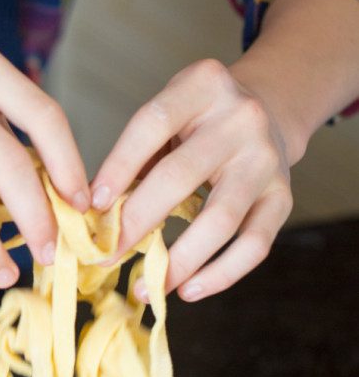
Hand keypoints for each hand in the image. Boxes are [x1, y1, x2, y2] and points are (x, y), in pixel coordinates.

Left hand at [89, 58, 294, 300]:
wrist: (269, 113)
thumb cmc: (199, 124)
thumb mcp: (169, 118)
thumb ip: (135, 159)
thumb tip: (95, 219)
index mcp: (203, 85)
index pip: (152, 124)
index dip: (119, 167)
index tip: (93, 207)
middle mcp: (241, 120)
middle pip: (180, 177)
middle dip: (137, 222)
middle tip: (106, 255)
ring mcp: (267, 161)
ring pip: (220, 220)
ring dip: (178, 261)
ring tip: (146, 287)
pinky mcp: (283, 198)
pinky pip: (254, 246)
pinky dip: (220, 275)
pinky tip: (188, 291)